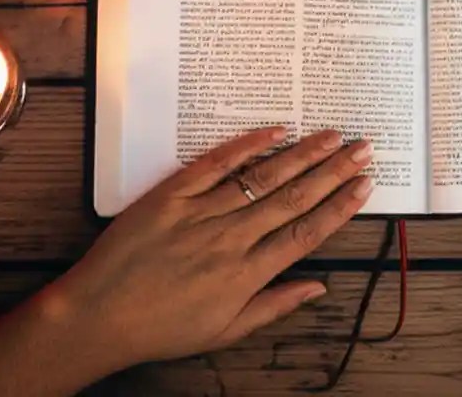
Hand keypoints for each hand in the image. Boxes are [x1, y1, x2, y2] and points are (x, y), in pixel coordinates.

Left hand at [41, 127, 373, 368]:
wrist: (98, 316)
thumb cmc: (160, 329)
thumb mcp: (224, 331)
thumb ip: (275, 305)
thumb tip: (318, 287)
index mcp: (247, 274)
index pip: (306, 233)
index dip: (340, 207)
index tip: (364, 186)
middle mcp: (230, 238)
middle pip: (294, 197)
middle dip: (333, 171)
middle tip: (363, 148)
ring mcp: (201, 213)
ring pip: (263, 177)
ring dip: (302, 154)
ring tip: (331, 136)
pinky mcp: (172, 195)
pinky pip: (215, 164)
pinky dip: (246, 145)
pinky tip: (274, 130)